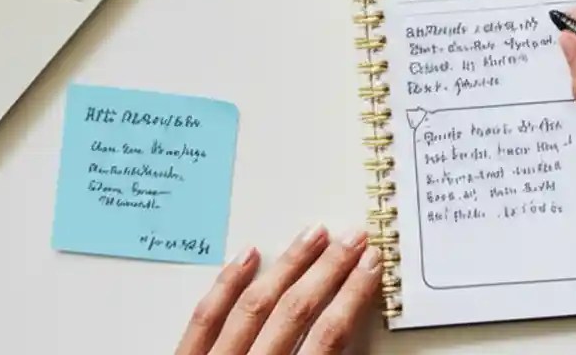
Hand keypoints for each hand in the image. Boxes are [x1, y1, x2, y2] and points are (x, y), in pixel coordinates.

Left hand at [176, 227, 379, 354]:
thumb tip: (358, 341)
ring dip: (288, 265)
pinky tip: (248, 255)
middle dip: (329, 269)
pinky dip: (227, 284)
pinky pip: (204, 319)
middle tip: (354, 238)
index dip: (353, 295)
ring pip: (254, 305)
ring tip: (313, 234)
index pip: (328, 336)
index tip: (371, 264)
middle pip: (295, 311)